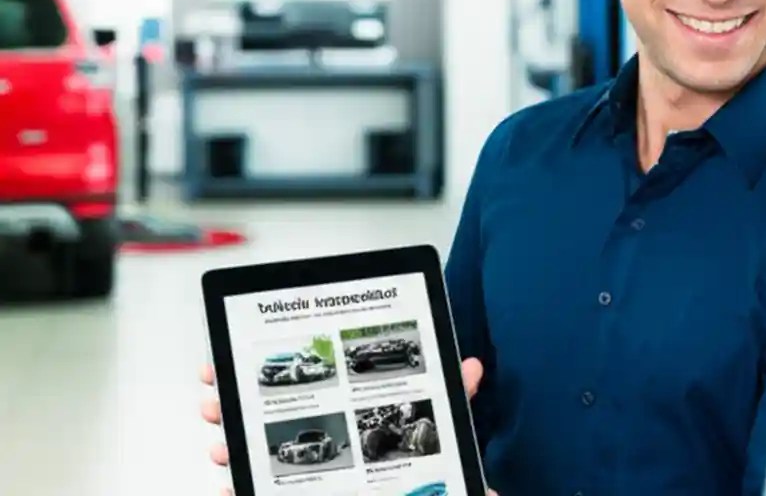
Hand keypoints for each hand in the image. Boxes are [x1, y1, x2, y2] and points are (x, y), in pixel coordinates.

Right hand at [201, 359, 489, 493]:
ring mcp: (304, 475)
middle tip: (214, 397)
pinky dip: (236, 490)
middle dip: (230, 403)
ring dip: (228, 445)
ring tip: (218, 444)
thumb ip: (454, 401)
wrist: (430, 495)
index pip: (300, 386)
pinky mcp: (290, 490)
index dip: (261, 371)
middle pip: (261, 416)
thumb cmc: (430, 477)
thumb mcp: (443, 435)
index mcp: (349, 419)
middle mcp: (321, 445)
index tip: (228, 361)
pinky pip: (257, 490)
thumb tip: (471, 367)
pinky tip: (227, 488)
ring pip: (251, 455)